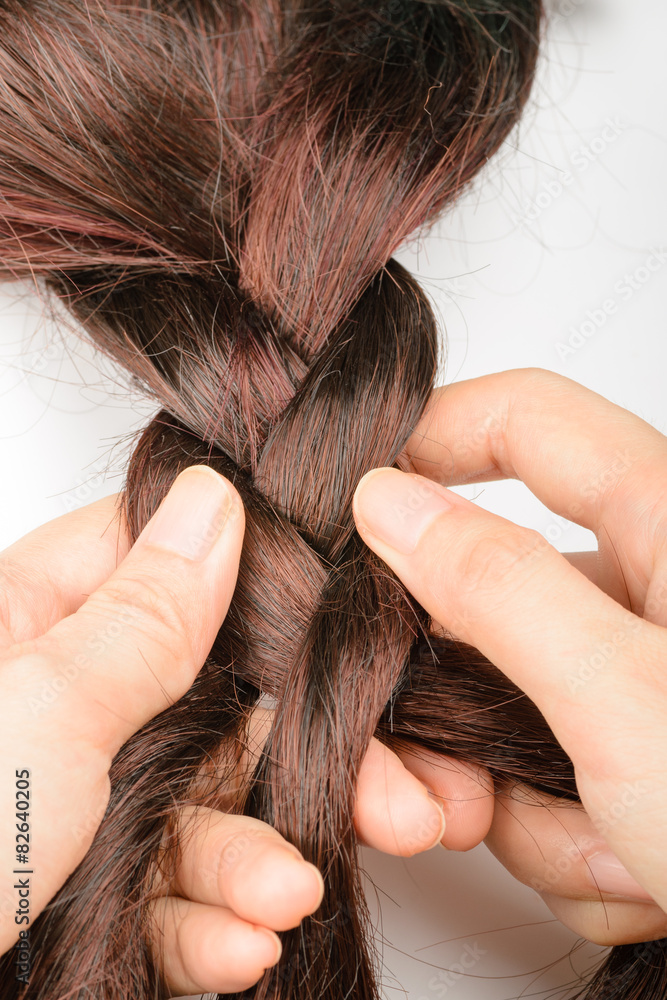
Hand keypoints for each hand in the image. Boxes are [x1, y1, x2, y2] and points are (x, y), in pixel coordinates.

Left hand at [0, 473, 489, 996]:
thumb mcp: (38, 716)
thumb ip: (142, 618)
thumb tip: (213, 506)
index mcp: (23, 626)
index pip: (162, 566)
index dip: (258, 589)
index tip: (338, 622)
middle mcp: (54, 703)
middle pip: (207, 705)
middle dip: (292, 756)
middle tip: (380, 788)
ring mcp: (72, 801)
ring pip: (196, 807)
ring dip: (252, 858)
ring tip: (287, 893)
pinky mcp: (81, 888)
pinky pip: (163, 892)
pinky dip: (205, 924)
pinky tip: (240, 944)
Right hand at [353, 368, 666, 945]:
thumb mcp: (629, 699)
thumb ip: (498, 586)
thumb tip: (390, 504)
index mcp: (666, 523)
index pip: (521, 420)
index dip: (427, 439)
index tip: (353, 502)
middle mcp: (645, 592)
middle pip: (482, 603)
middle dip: (449, 719)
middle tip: (436, 797)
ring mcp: (632, 676)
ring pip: (502, 708)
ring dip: (526, 810)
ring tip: (610, 858)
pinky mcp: (629, 748)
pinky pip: (544, 775)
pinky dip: (569, 844)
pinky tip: (635, 878)